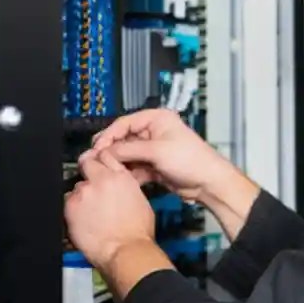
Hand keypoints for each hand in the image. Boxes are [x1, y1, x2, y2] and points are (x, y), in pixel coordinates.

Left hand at [65, 150, 157, 270]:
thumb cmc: (137, 232)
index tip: (97, 165)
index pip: (105, 155)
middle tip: (90, 185)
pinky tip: (84, 221)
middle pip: (86, 163)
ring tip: (90, 213)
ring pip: (76, 187)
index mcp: (121, 176)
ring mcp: (84, 192)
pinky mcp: (70, 207)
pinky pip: (67, 203)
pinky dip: (73, 210)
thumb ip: (125, 186)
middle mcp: (101, 179)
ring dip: (81, 196)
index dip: (100, 160)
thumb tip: (118, 186)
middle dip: (87, 171)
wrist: (125, 250)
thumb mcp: (139, 200)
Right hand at [85, 108, 261, 239]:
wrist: (208, 183)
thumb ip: (129, 150)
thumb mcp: (157, 151)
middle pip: (123, 139)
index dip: (109, 136)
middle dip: (110, 151)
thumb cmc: (191, 160)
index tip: (97, 148)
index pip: (124, 123)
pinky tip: (119, 179)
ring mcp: (153, 150)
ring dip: (117, 163)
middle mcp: (154, 132)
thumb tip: (105, 152)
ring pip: (127, 155)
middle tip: (95, 160)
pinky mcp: (154, 166)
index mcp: (156, 119)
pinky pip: (134, 167)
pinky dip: (127, 173)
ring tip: (104, 171)